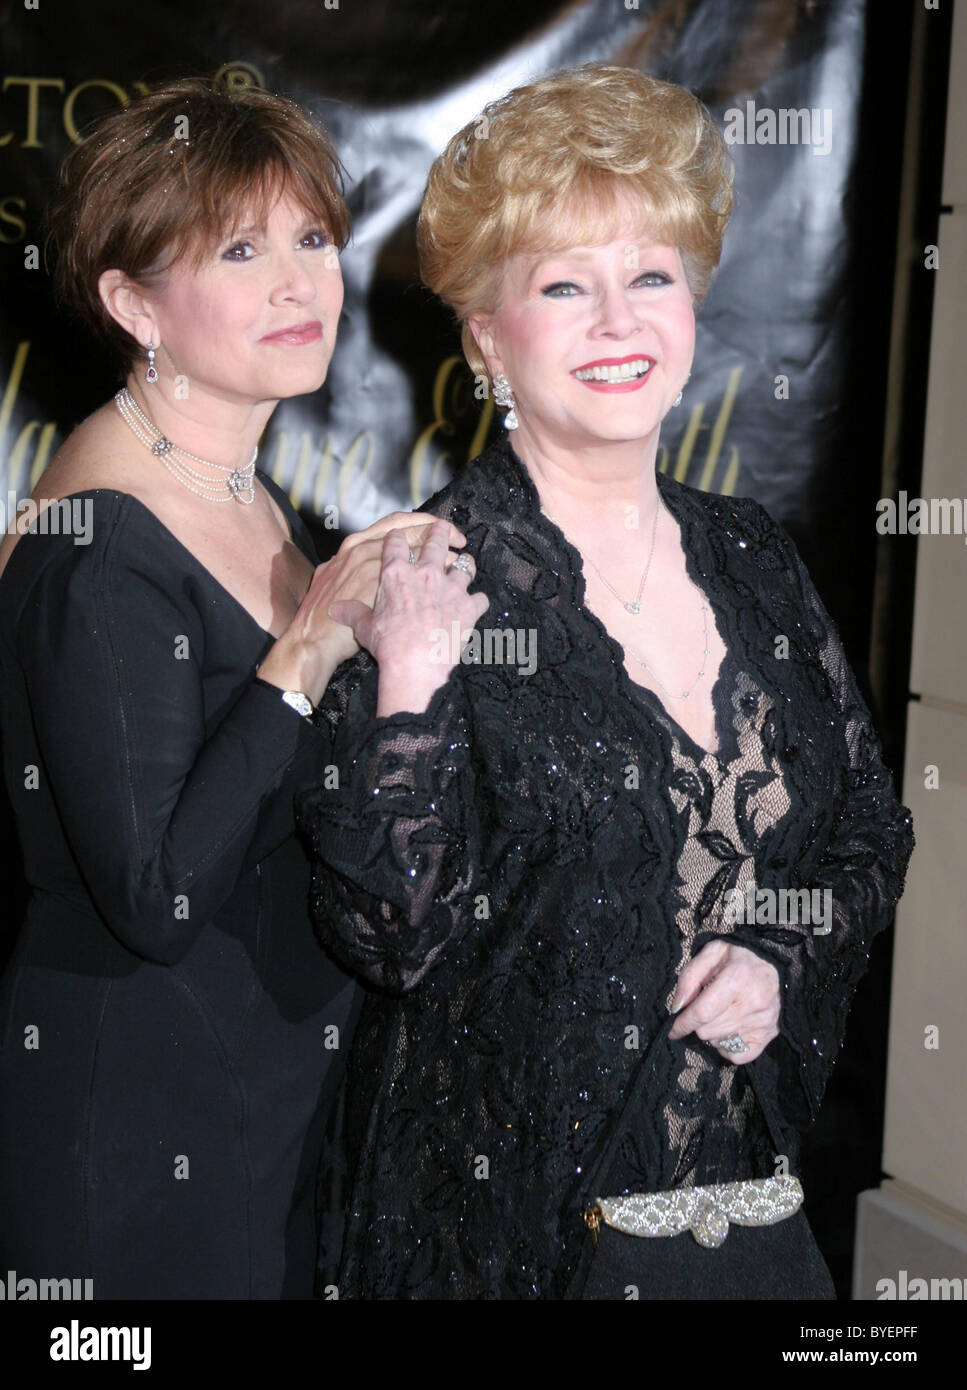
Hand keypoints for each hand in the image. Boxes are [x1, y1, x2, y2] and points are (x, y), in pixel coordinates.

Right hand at [258, 511, 466, 702]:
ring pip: (465, 565)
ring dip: (465, 563)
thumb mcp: (363, 627)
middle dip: (440, 531)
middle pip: (436, 541)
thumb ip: (352, 613)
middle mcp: (426, 574)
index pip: (395, 543)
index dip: (396, 538)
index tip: (398, 538)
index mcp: (397, 574)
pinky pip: (480, 598)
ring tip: (465, 561)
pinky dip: (478, 601)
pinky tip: (475, 604)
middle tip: (442, 528)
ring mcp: (451, 588)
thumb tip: (335, 610)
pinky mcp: (469, 607)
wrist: (415, 665)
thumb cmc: (387, 645)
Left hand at [667, 940, 779, 1063]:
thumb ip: (690, 977)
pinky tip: (726, 1032)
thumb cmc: (740, 955)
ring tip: (717, 1015)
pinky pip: (739, 1055)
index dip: (683, 1024)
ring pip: (720, 1042)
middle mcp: (752, 1003)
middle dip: (698, 1023)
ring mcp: (763, 1021)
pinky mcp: (769, 1033)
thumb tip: (677, 1008)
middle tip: (702, 1009)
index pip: (702, 1012)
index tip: (673, 1030)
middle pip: (708, 1030)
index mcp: (736, 978)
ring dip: (711, 1033)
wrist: (775, 961)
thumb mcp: (711, 953)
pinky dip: (727, 1047)